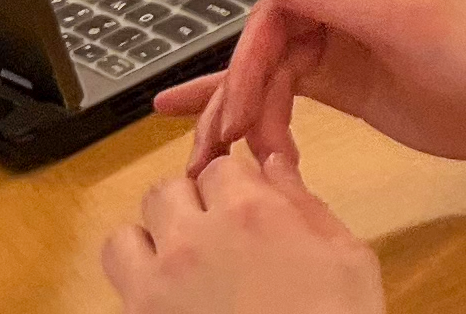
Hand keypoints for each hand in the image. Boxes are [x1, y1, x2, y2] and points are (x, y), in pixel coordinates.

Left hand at [100, 146, 379, 313]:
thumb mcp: (348, 257)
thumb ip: (306, 204)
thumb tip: (275, 166)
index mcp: (251, 212)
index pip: (220, 168)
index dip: (235, 185)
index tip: (246, 205)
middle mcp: (194, 240)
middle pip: (164, 192)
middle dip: (186, 206)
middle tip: (213, 232)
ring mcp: (157, 287)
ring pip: (123, 239)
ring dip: (148, 245)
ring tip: (178, 266)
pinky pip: (118, 289)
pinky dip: (136, 288)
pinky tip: (171, 302)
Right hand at [161, 0, 465, 174]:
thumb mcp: (402, 17)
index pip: (278, 9)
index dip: (247, 60)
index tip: (234, 109)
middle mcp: (343, 2)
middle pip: (267, 45)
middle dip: (236, 92)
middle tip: (215, 145)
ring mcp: (344, 44)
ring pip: (272, 73)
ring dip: (240, 110)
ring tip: (210, 155)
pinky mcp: (348, 83)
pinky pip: (289, 95)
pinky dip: (259, 115)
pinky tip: (225, 134)